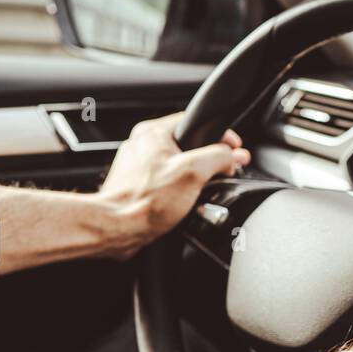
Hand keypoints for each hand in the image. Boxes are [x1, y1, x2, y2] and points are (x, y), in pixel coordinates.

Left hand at [99, 112, 249, 256]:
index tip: (234, 149)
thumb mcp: (193, 172)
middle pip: (188, 147)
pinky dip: (179, 194)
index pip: (195, 123)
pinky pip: (166, 185)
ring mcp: (138, 167)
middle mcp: (143, 146)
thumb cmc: (145, 201)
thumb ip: (218, 157)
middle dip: (208, 162)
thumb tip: (232, 156)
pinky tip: (184, 206)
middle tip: (221, 174)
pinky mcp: (137, 188)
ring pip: (177, 168)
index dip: (220, 136)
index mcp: (153, 132)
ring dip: (194, 180)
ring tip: (199, 194)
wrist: (118, 228)